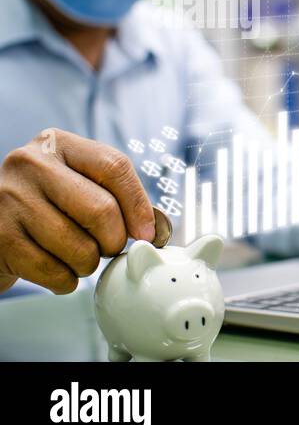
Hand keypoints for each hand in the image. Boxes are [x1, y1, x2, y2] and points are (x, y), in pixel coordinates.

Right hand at [0, 128, 155, 294]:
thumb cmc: (45, 206)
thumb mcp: (77, 183)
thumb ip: (117, 196)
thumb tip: (157, 229)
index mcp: (57, 144)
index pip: (115, 166)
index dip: (139, 205)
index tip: (146, 232)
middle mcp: (30, 164)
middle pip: (101, 210)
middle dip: (113, 240)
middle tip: (105, 246)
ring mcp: (10, 200)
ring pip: (79, 247)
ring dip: (88, 263)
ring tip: (76, 255)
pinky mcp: (0, 238)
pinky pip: (55, 272)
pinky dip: (65, 280)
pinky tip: (56, 268)